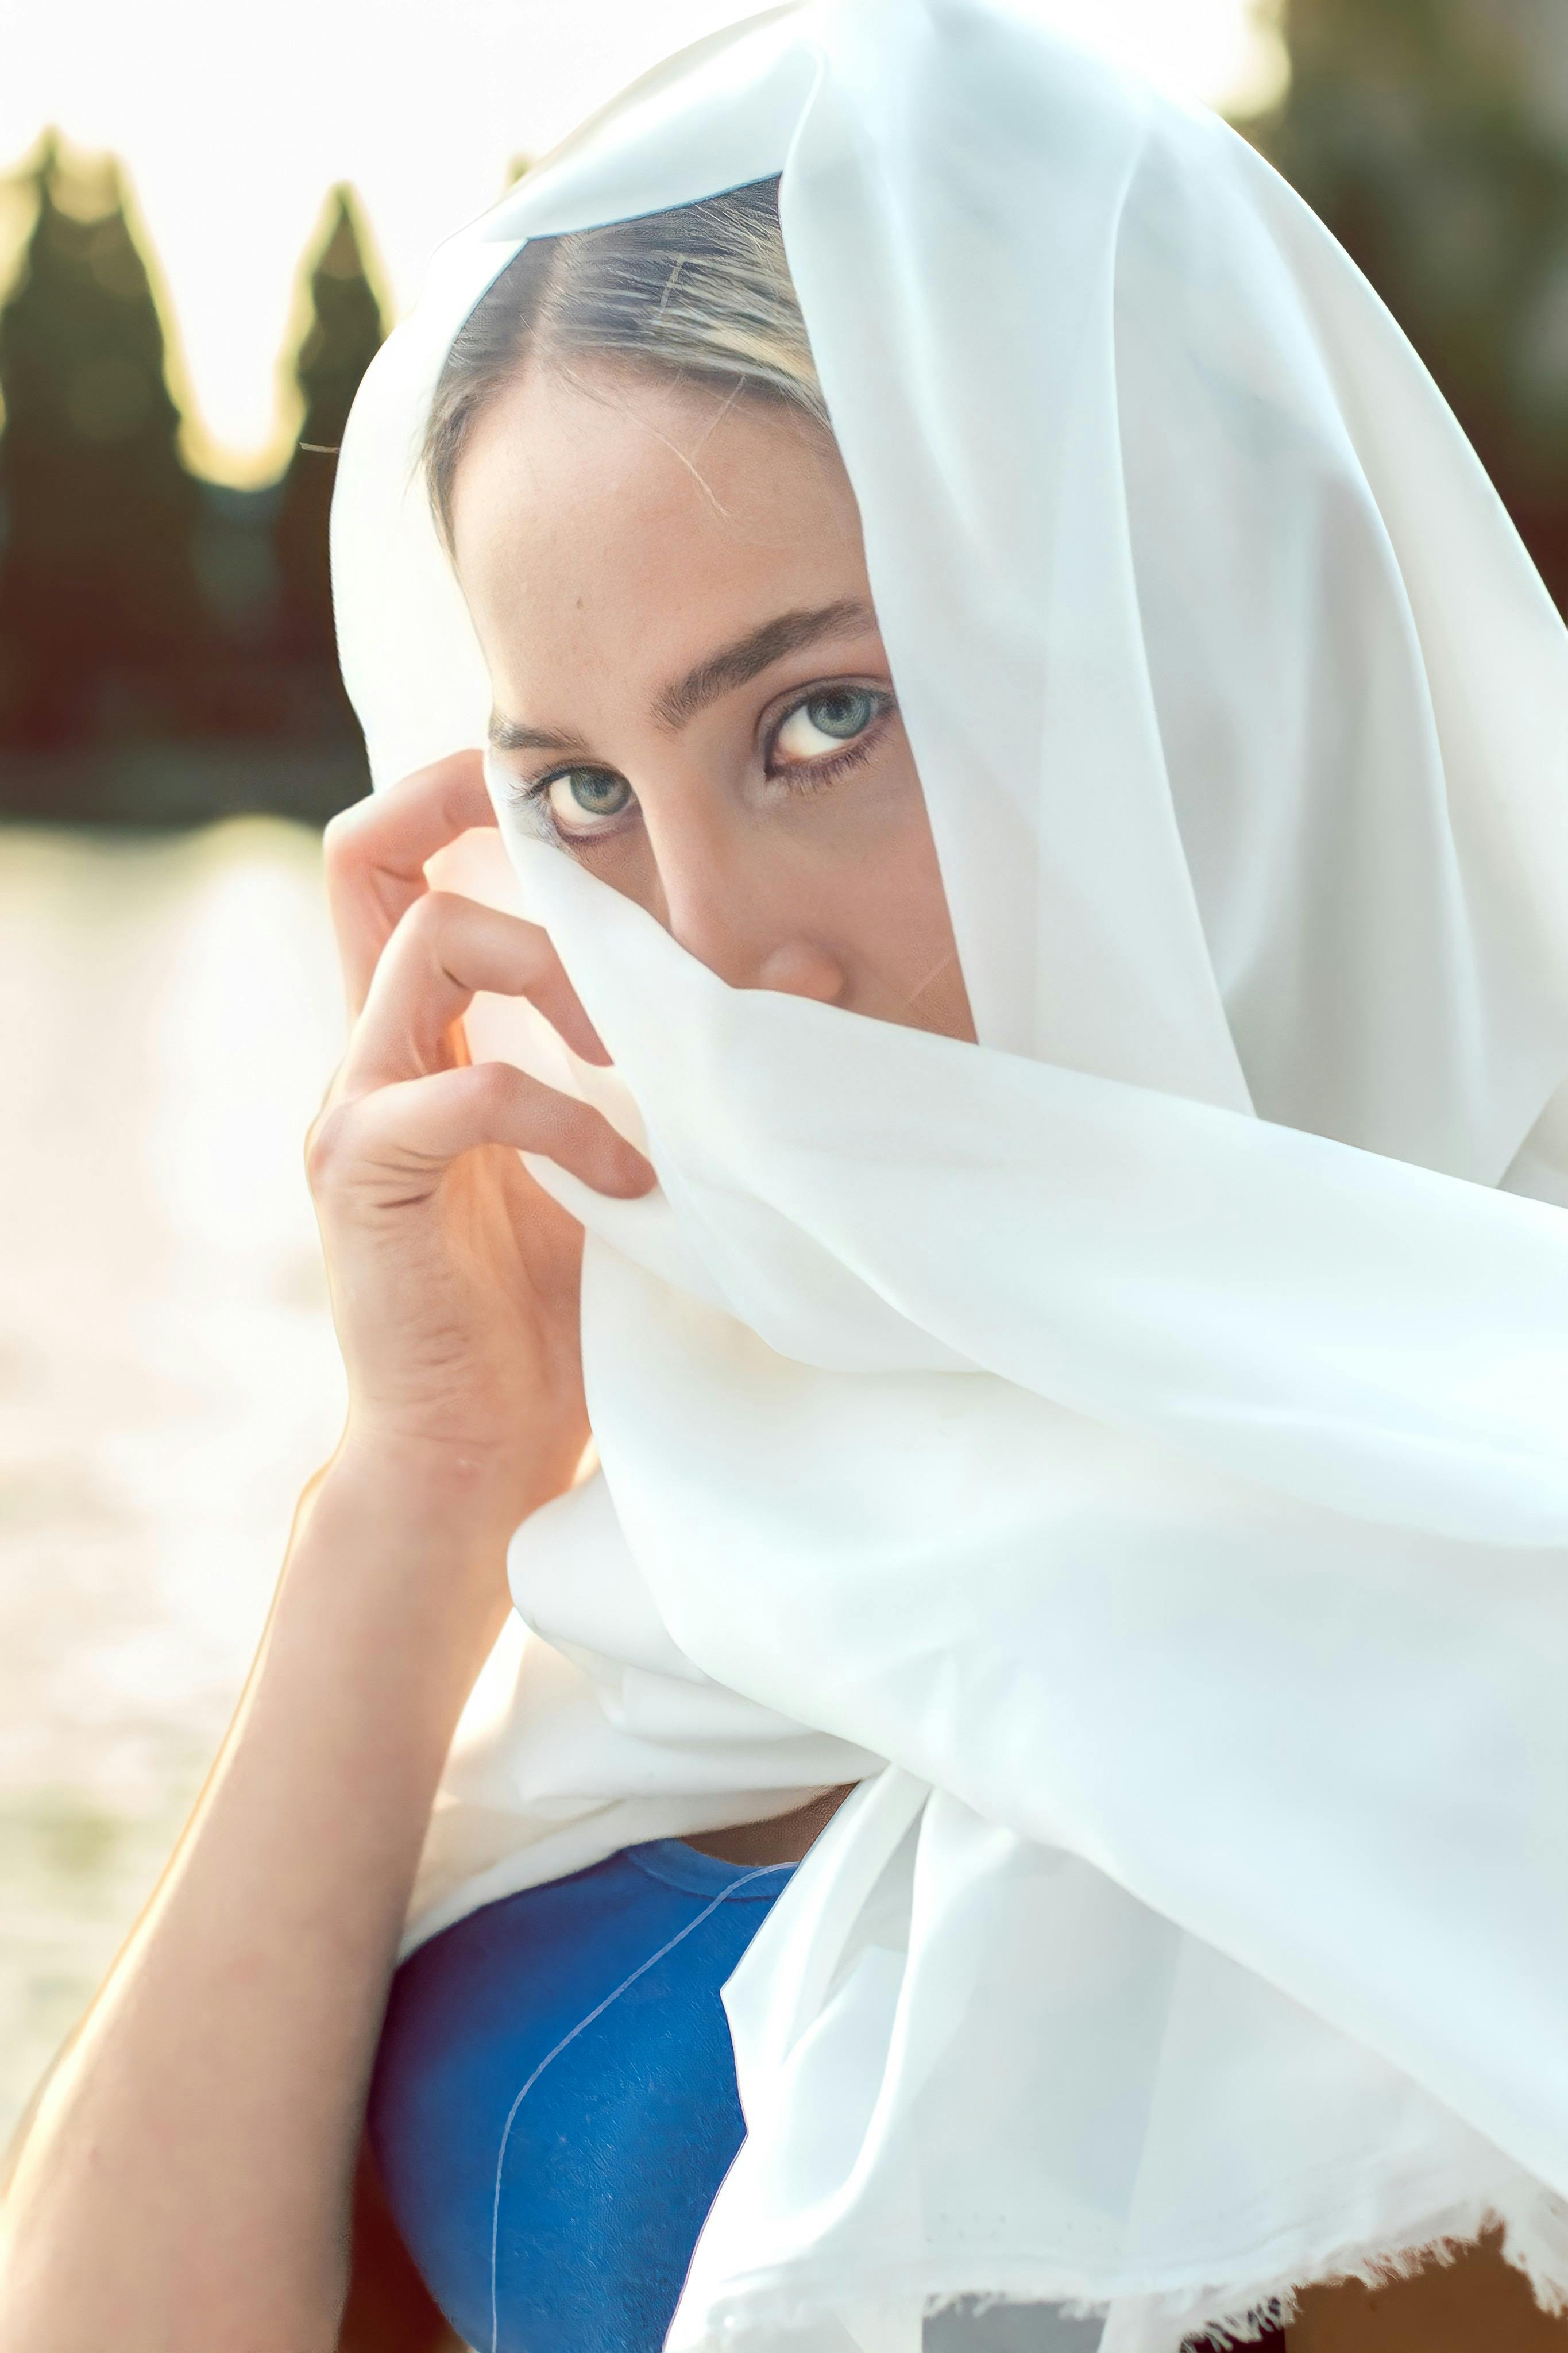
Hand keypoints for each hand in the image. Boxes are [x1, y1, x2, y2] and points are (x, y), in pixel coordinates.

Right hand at [311, 751, 653, 1527]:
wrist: (477, 1452)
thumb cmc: (552, 1308)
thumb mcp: (632, 1148)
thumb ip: (684, 1054)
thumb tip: (812, 960)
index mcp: (414, 1030)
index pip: (390, 859)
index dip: (454, 794)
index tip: (562, 799)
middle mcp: (365, 1048)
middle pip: (368, 858)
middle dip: (490, 837)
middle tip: (614, 915)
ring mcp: (355, 1106)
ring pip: (429, 942)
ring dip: (556, 975)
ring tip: (634, 1059)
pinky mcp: (368, 1175)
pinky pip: (467, 1088)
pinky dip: (563, 1112)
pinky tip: (627, 1178)